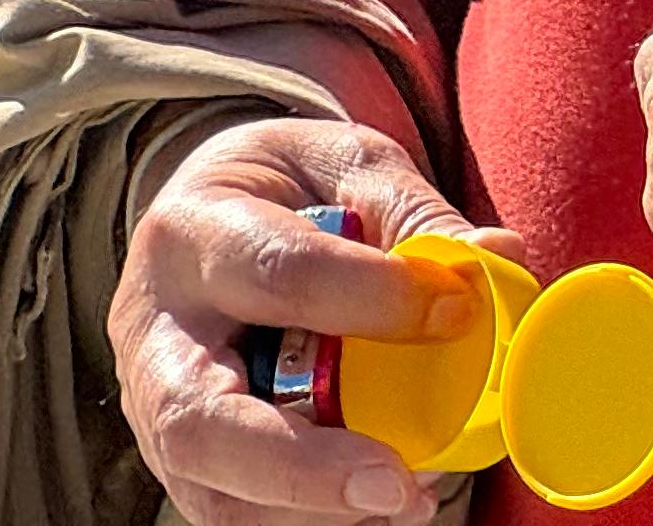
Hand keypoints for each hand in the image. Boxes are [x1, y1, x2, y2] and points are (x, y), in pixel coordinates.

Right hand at [110, 117, 514, 525]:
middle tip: (394, 482)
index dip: (370, 299)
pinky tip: (376, 501)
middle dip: (301, 466)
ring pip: (212, 488)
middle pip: (199, 421)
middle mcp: (156, 333)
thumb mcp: (341, 163)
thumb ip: (411, 211)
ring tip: (402, 494)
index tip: (456, 312)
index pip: (277, 274)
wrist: (207, 208)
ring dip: (312, 507)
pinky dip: (309, 517)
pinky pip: (232, 509)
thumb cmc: (282, 187)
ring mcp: (154, 407)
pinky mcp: (182, 458)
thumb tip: (498, 254)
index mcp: (191, 233)